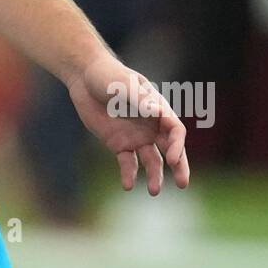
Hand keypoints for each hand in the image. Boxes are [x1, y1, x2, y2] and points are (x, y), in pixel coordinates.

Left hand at [67, 51, 189, 194]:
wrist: (84, 78)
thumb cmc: (107, 75)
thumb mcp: (123, 85)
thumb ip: (139, 99)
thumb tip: (158, 112)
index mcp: (157, 109)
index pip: (175, 130)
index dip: (177, 145)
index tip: (172, 158)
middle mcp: (151, 126)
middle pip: (171, 149)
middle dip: (179, 166)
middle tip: (183, 183)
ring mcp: (136, 136)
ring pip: (152, 160)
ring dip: (155, 176)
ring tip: (154, 192)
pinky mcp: (119, 144)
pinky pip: (128, 163)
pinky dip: (129, 174)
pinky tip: (128, 185)